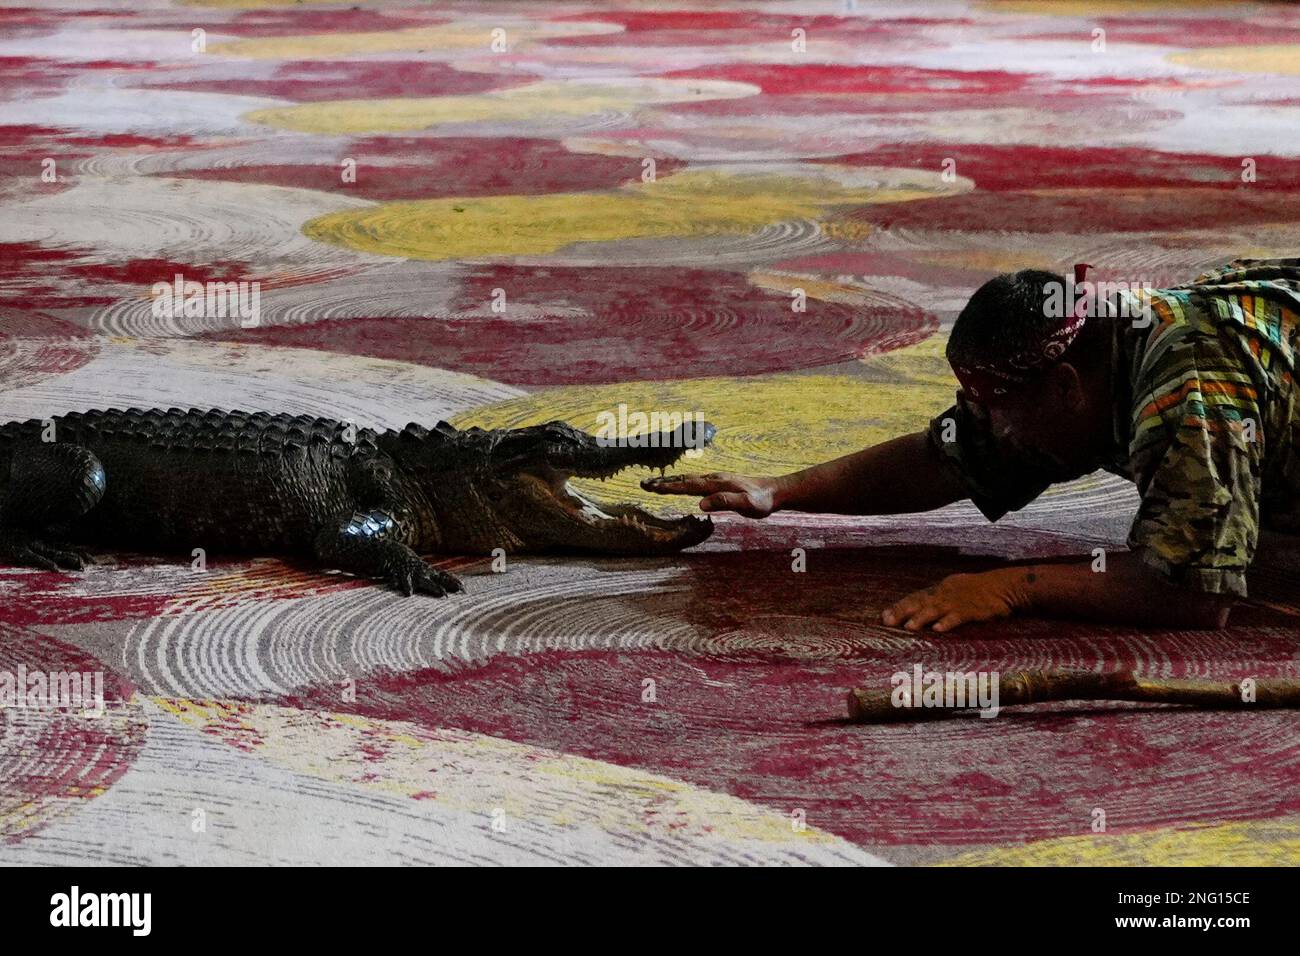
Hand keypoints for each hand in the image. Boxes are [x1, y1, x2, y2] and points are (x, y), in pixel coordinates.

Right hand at [641, 472, 779, 517]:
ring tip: (654, 482)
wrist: (775, 491)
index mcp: (717, 484)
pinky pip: (695, 481)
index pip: (688, 485)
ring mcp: (716, 479)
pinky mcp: (719, 483)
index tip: (651, 487)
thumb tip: (701, 504)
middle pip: (683, 479)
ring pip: (688, 478)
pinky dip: (681, 481)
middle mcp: (714, 478)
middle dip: (662, 481)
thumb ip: (725, 502)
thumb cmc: (762, 501)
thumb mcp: (747, 505)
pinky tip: (679, 483)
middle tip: (643, 483)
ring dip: (670, 480)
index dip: (668, 487)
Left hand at [882, 571, 1021, 632]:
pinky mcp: (973, 610)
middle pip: (920, 602)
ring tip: (908, 627)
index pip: (916, 597)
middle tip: (887, 622)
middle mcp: (946, 594)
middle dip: (903, 612)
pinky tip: (938, 630)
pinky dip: (948, 622)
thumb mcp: (956, 590)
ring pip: (935, 609)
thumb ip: (939, 599)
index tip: (883, 616)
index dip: (899, 606)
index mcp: (941, 589)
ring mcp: (958, 601)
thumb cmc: (980, 591)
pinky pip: (958, 617)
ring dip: (921, 618)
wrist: (1005, 587)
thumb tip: (921, 610)